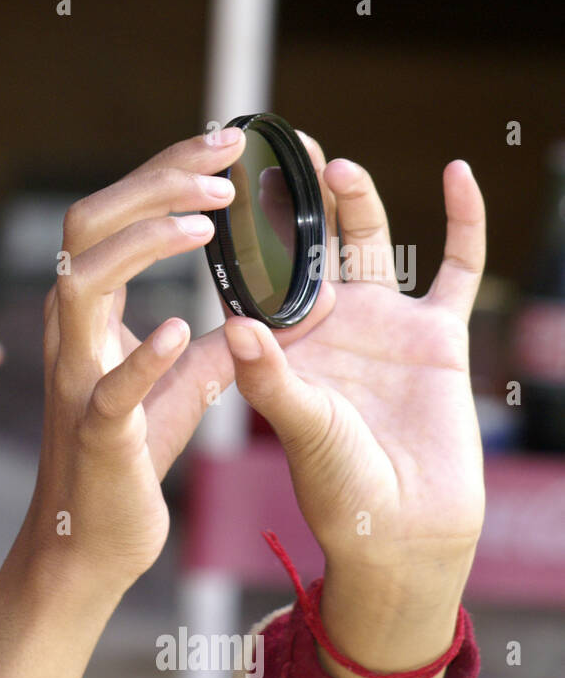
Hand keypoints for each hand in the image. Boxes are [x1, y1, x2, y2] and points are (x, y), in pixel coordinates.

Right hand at [25, 128, 334, 588]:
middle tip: (224, 159)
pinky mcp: (96, 435)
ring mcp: (76, 380)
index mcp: (91, 315)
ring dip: (143, 241)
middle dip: (153, 180)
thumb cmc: (130, 459)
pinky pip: (108, 388)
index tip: (225, 143)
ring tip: (207, 219)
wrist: (90, 542)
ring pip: (80, 282)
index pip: (114, 217)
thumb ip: (218, 340)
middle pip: (88, 224)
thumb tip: (278, 305)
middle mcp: (73, 333)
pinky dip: (142, 355)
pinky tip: (181, 328)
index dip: (165, 170)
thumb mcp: (183, 385)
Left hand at [221, 134, 485, 677]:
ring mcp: (382, 324)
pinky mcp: (437, 334)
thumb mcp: (300, 428)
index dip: (237, 233)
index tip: (216, 186)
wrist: (405, 528)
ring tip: (332, 166)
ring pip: (369, 243)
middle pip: (307, 244)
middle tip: (274, 148)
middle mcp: (327, 325)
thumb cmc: (338, 487)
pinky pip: (455, 268)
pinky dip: (461, 224)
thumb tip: (234, 326)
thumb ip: (270, 379)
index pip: (253, 274)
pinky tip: (456, 175)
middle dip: (292, 198)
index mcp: (281, 344)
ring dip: (355, 202)